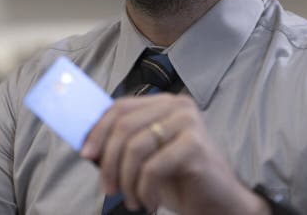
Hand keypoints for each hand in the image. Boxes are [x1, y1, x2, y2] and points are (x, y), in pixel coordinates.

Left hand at [80, 93, 269, 214]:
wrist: (221, 203)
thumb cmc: (180, 180)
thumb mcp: (147, 158)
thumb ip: (123, 145)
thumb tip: (88, 146)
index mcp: (163, 102)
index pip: (120, 107)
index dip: (98, 130)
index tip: (86, 154)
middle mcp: (177, 106)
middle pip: (124, 127)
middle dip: (108, 161)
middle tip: (107, 188)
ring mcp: (188, 123)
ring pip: (135, 147)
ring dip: (126, 180)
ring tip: (131, 200)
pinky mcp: (196, 145)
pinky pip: (153, 167)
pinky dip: (144, 190)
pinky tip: (149, 202)